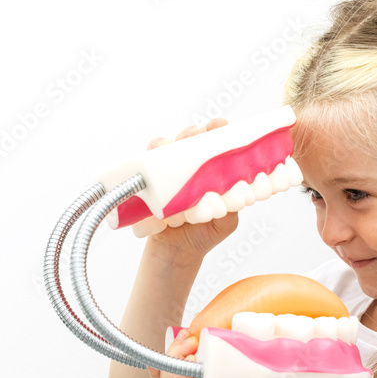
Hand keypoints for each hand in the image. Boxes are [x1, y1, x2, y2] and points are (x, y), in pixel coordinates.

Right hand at [144, 118, 238, 260]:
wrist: (177, 252)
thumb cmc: (205, 231)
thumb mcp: (226, 222)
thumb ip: (231, 207)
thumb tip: (231, 194)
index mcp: (213, 168)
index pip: (216, 141)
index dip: (217, 129)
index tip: (219, 125)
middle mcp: (190, 165)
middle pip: (189, 137)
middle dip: (192, 132)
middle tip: (195, 134)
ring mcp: (169, 171)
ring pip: (164, 146)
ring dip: (166, 143)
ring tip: (169, 146)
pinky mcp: (150, 181)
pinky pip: (145, 164)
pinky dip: (149, 159)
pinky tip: (154, 162)